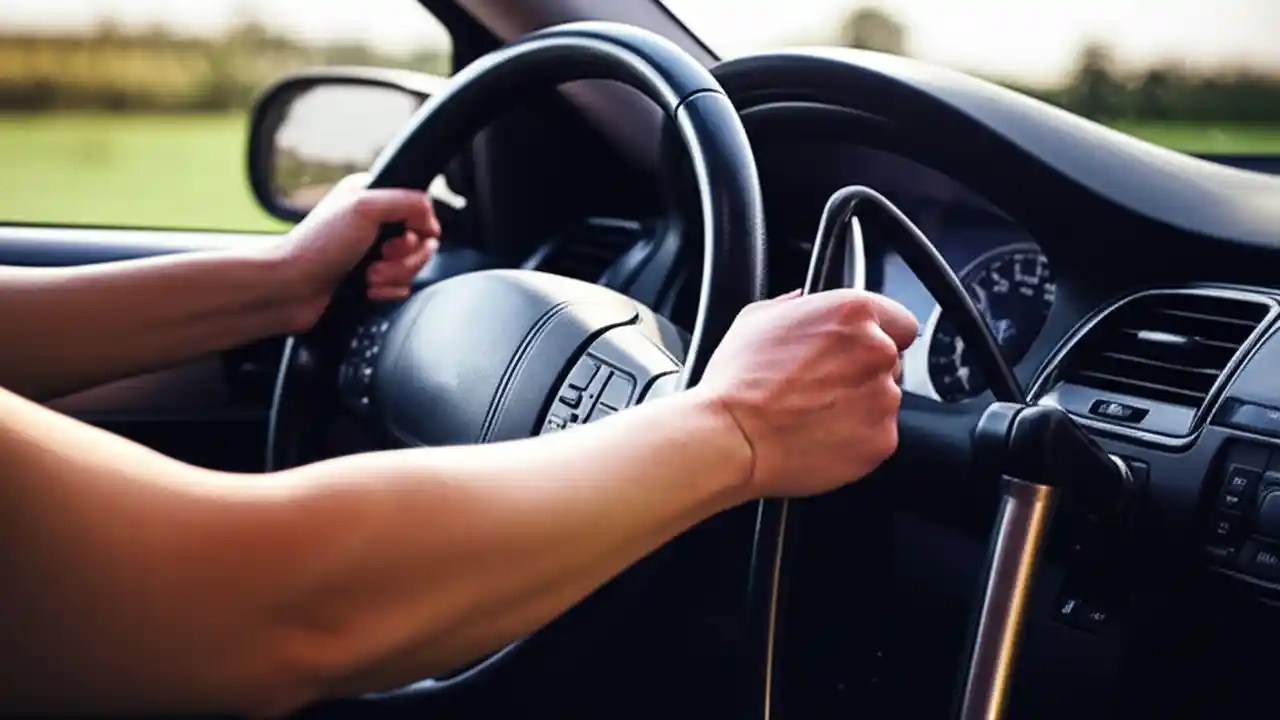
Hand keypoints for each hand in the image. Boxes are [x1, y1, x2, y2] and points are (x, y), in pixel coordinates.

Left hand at [275, 173, 440, 326]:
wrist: (291, 290)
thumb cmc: (318, 247)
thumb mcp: (365, 208)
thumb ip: (409, 203)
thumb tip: (432, 220)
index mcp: (371, 196)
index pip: (419, 207)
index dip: (418, 226)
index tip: (401, 235)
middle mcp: (373, 223)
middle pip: (421, 240)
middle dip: (405, 256)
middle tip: (380, 257)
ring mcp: (373, 253)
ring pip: (413, 266)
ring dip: (394, 275)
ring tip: (369, 277)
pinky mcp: (372, 280)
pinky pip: (401, 287)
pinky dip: (386, 292)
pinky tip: (366, 290)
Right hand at [695, 288, 917, 497]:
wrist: (732, 440)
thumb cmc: (738, 383)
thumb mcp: (755, 320)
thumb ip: (792, 305)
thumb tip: (801, 301)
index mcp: (853, 313)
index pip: (899, 320)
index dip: (879, 334)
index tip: (858, 348)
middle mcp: (877, 352)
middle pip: (891, 361)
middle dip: (864, 371)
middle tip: (823, 384)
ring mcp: (883, 399)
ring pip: (884, 399)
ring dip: (860, 405)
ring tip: (815, 413)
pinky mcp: (881, 440)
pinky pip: (878, 435)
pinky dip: (856, 438)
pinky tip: (820, 435)